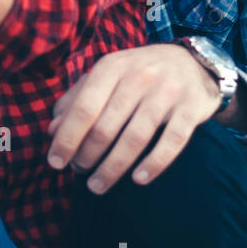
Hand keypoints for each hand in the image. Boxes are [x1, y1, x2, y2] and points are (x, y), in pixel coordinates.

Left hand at [46, 43, 224, 192]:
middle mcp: (139, 76)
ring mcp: (168, 91)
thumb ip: (77, 99)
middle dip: (87, 156)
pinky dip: (154, 163)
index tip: (55, 162)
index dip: (67, 138)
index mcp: (112, 67)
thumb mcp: (106, 76)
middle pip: (106, 127)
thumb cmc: (138, 73)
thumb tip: (53, 131)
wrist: (193, 61)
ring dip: (113, 167)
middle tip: (79, 173)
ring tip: (97, 186)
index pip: (84, 108)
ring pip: (135, 138)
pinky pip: (172, 141)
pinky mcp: (192, 107)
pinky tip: (138, 179)